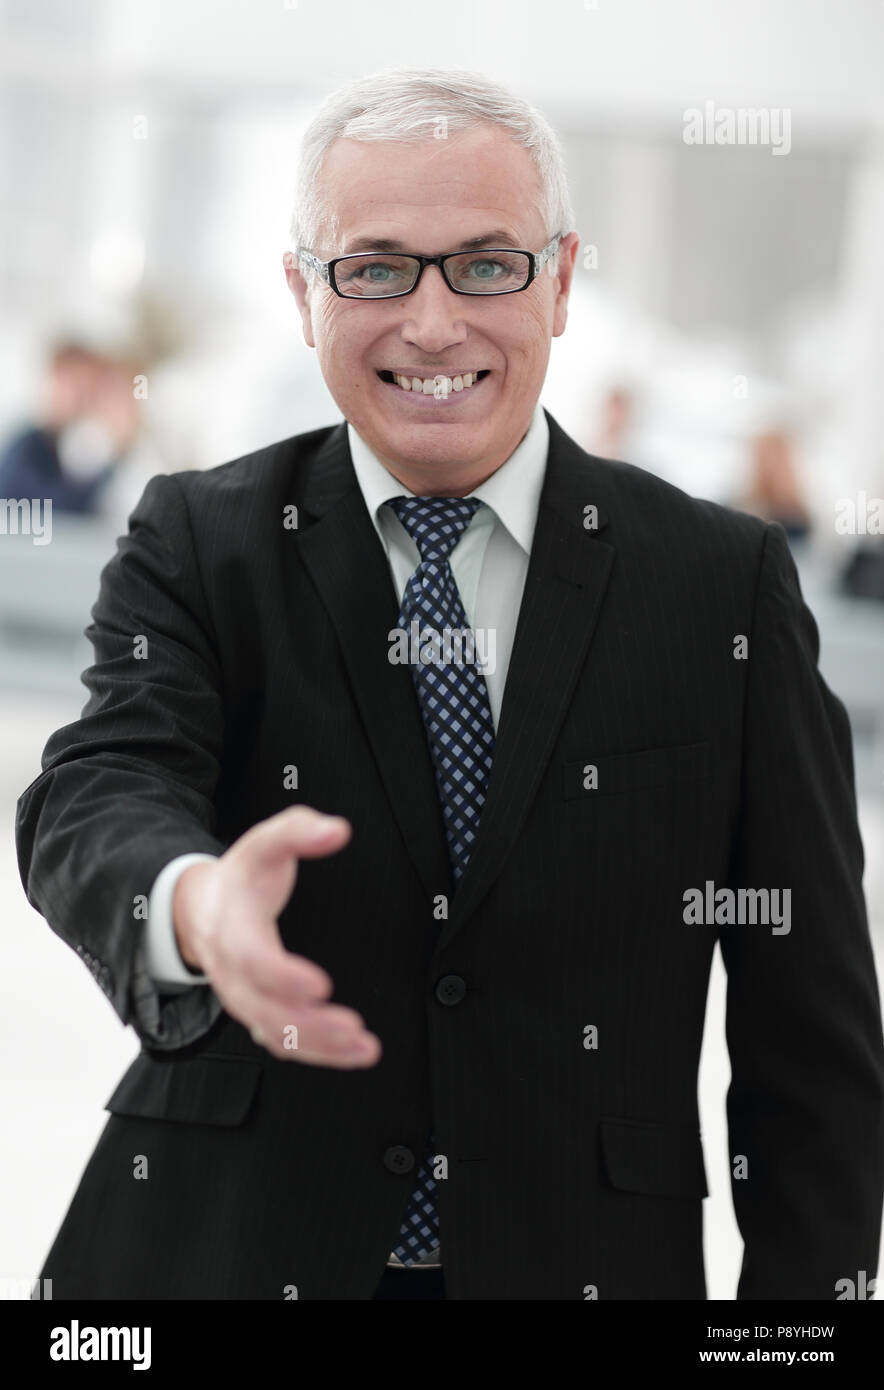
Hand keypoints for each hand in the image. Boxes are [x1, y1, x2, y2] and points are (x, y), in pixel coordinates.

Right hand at [172, 806, 380, 1068]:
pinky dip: (319, 1053)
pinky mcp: (258, 1014)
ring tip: (365, 1047)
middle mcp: (232, 972)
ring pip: (275, 1034)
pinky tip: (355, 1053)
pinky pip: (284, 1043)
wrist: (202, 908)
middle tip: (352, 1026)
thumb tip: (338, 830)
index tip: (321, 986)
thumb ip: (299, 830)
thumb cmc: (243, 875)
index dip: (283, 976)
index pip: (253, 960)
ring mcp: (243, 998)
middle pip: (264, 1009)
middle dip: (308, 1024)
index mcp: (233, 927)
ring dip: (320, 1047)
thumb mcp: (264, 842)